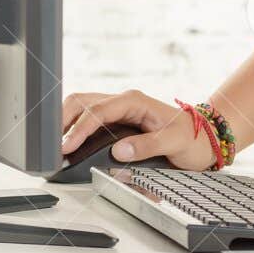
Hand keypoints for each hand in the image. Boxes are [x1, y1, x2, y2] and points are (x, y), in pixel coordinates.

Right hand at [60, 89, 218, 170]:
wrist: (203, 137)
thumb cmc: (191, 138)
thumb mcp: (173, 142)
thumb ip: (147, 146)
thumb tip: (119, 151)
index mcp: (134, 101)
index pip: (98, 111)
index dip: (79, 129)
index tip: (66, 147)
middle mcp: (123, 101)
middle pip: (82, 102)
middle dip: (63, 120)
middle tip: (50, 144)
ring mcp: (118, 109)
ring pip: (82, 106)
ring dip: (65, 122)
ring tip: (53, 144)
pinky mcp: (116, 119)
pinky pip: (89, 117)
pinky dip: (73, 126)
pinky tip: (66, 141)